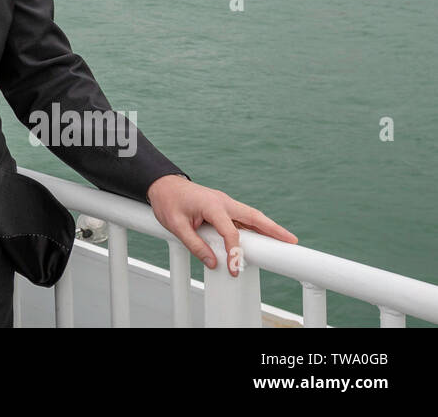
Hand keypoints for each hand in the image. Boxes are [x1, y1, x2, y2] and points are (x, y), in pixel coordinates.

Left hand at [146, 174, 296, 276]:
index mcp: (211, 205)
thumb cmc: (168, 202)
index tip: (235, 268)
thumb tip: (213, 262)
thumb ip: (195, 245)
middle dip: (273, 229)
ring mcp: (224, 202)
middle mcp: (222, 201)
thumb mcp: (176, 226)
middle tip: (291, 241)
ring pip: (251, 215)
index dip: (235, 252)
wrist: (163, 185)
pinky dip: (255, 225)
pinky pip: (243, 216)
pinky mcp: (223, 206)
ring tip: (285, 240)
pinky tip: (263, 236)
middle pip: (253, 216)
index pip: (230, 231)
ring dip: (268, 227)